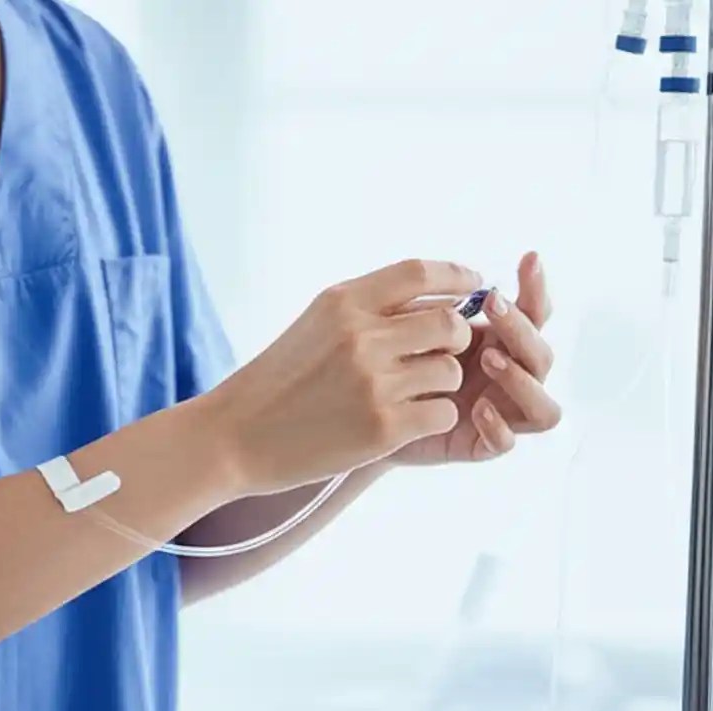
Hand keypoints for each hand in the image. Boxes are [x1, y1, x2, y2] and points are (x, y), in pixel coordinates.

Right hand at [208, 259, 480, 495]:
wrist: (236, 437)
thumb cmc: (279, 380)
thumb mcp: (316, 324)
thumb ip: (371, 307)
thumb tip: (441, 296)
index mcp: (342, 303)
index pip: (418, 272)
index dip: (457, 276)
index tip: (475, 284)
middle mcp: (360, 337)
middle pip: (448, 322)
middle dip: (456, 338)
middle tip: (444, 352)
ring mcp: (373, 383)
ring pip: (451, 371)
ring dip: (442, 383)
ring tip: (411, 393)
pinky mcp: (382, 428)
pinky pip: (443, 412)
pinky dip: (433, 416)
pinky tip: (406, 420)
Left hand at [388, 252, 560, 464]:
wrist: (363, 413)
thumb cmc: (392, 363)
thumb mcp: (411, 326)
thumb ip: (437, 306)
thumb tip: (463, 280)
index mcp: (499, 341)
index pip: (532, 313)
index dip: (536, 287)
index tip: (527, 259)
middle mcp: (510, 376)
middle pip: (540, 355)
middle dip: (520, 329)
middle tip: (491, 307)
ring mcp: (501, 413)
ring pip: (543, 406)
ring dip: (520, 379)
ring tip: (488, 358)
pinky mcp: (482, 445)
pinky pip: (508, 442)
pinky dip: (498, 426)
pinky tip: (478, 409)